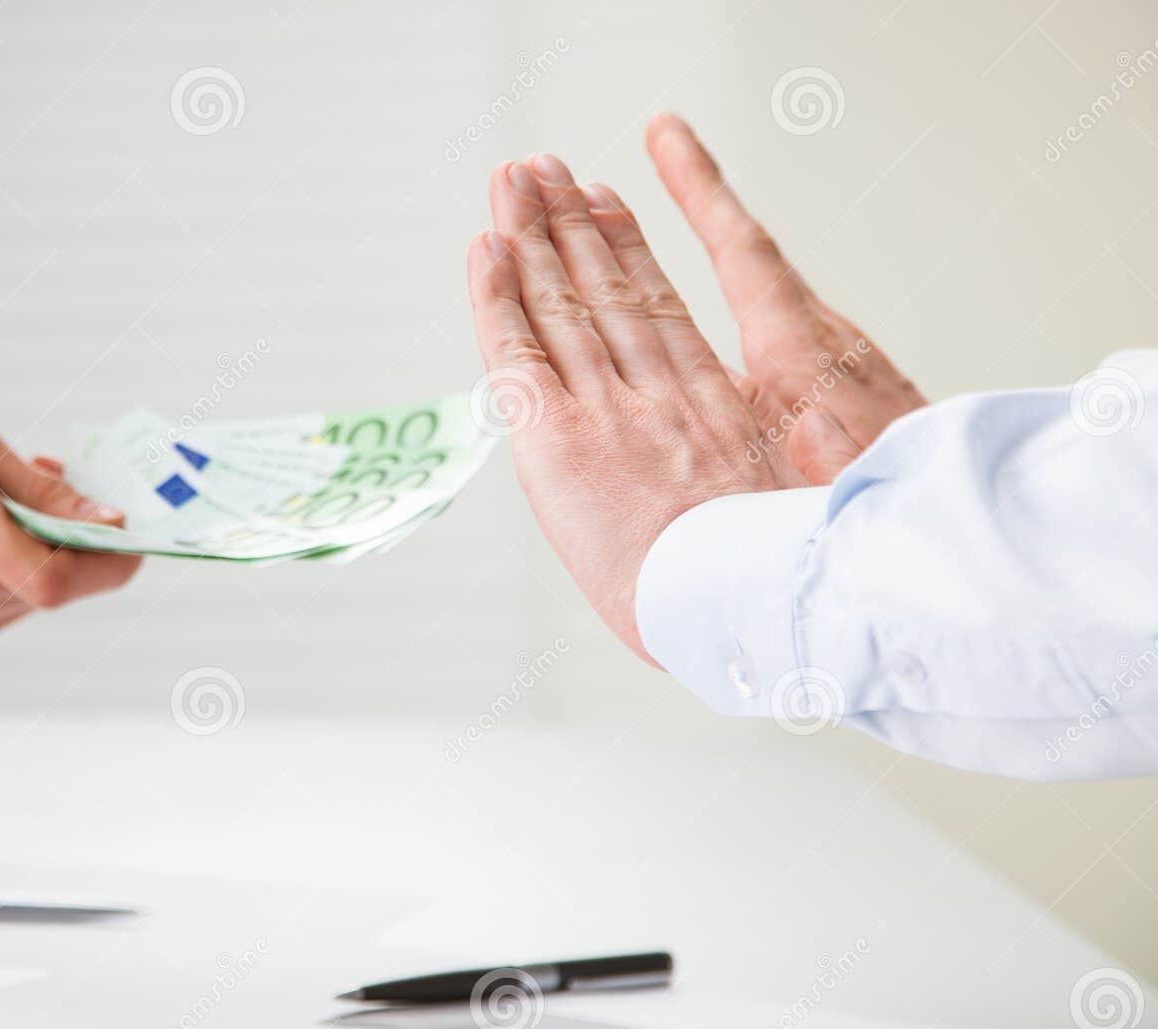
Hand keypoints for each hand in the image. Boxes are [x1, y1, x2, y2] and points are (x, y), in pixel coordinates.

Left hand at [469, 154, 784, 660]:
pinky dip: (495, 298)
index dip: (624, 250)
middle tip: (540, 170)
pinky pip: (514, 350)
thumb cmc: (768, 584)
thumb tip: (800, 445)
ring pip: (557, 304)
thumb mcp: (790, 514)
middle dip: (566, 224)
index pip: (655, 309)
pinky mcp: (554, 435)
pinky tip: (482, 250)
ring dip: (527, 236)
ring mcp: (604, 408)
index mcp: (712, 408)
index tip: (603, 201)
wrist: (732, 603)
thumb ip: (780, 471)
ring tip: (510, 180)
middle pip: (599, 290)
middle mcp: (654, 394)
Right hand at [646, 114, 925, 482]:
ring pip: (754, 297)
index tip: (668, 137)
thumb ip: (830, 459)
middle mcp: (820, 350)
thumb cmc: (899, 510)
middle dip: (692, 204)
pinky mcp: (831, 398)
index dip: (703, 195)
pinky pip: (765, 339)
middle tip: (643, 152)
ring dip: (702, 260)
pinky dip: (729, 315)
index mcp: (812, 364)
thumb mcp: (851, 494)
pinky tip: (691, 344)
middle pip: (744, 259)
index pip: (747, 257)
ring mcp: (828, 370)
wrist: (958, 529)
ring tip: (630, 234)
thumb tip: (814, 427)